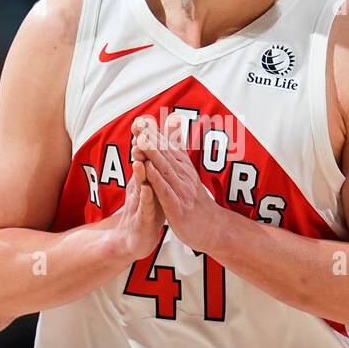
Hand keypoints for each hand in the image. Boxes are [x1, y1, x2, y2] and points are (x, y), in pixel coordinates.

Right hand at [112, 143, 165, 261]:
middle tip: (139, 133)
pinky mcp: (142, 221)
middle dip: (140, 150)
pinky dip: (146, 197)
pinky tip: (147, 188)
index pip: (144, 157)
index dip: (144, 140)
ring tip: (139, 159)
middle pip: (139, 166)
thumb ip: (152, 165)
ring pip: (139, 186)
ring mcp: (139, 204)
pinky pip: (145, 208)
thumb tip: (154, 143)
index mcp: (145, 180)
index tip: (144, 120)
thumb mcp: (150, 186)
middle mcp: (139, 189)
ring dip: (139, 172)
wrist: (133, 240)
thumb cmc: (146, 210)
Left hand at [135, 114, 224, 254]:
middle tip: (137, 124)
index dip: (152, 133)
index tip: (139, 119)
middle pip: (164, 153)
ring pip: (164, 168)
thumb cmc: (194, 201)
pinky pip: (165, 190)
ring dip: (152, 154)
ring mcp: (181, 190)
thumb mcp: (186, 175)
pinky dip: (156, 179)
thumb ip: (177, 153)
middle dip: (150, 138)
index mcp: (183, 167)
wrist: (211, 228)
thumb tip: (174, 131)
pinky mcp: (177, 206)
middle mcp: (183, 175)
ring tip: (140, 140)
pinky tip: (147, 169)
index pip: (166, 147)